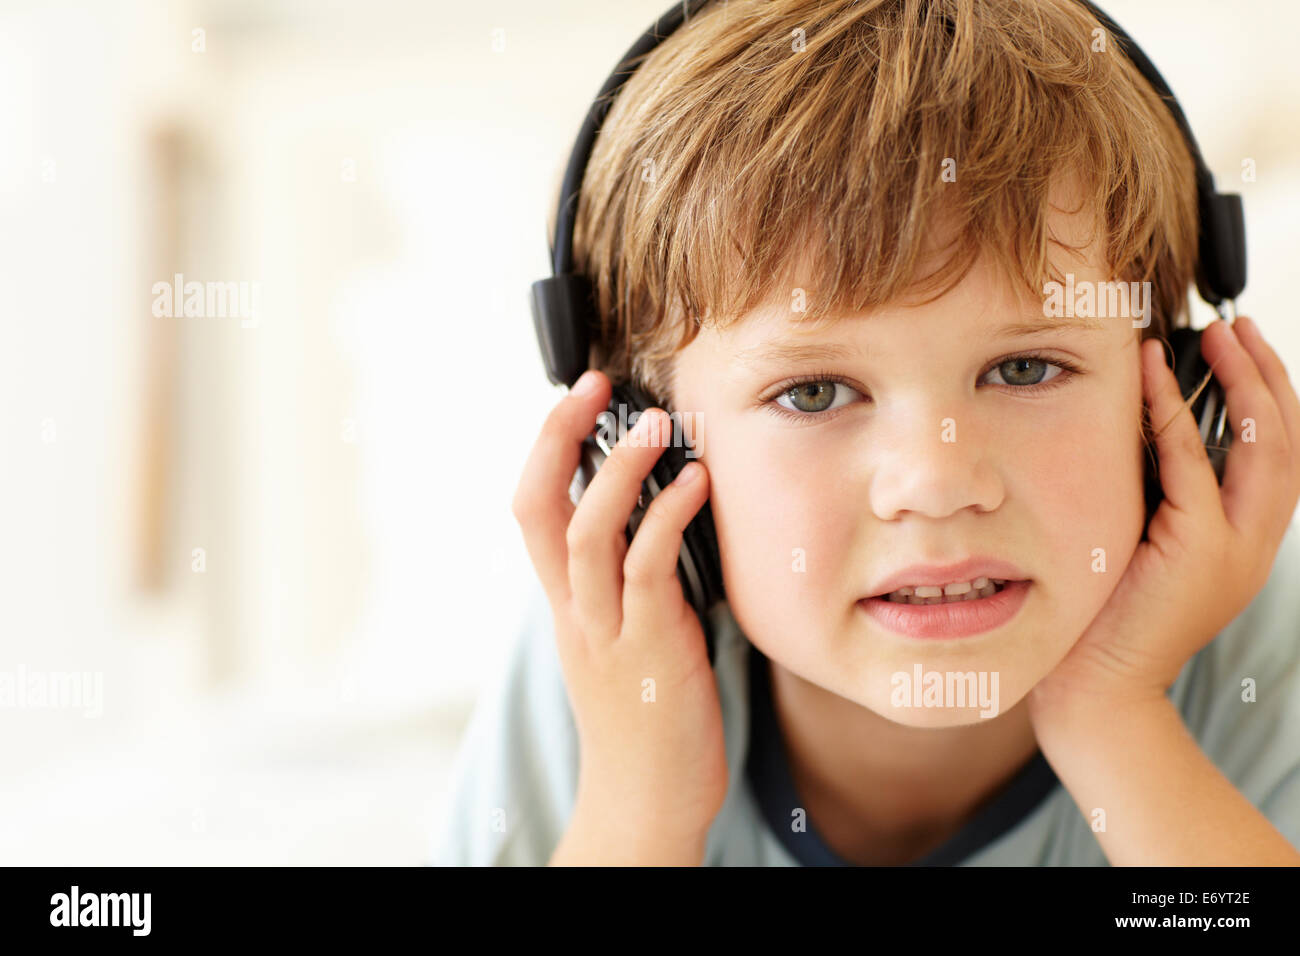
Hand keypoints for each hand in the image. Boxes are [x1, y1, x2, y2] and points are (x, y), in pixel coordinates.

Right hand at [512, 369, 726, 853]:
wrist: (646, 804)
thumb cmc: (645, 720)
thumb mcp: (623, 641)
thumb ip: (628, 585)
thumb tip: (661, 521)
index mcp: (567, 604)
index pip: (532, 510)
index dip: (547, 447)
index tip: (579, 396)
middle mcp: (574, 611)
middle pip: (537, 508)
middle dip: (558, 438)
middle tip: (594, 384)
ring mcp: (607, 630)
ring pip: (588, 532)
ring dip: (619, 468)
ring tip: (656, 422)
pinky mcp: (650, 650)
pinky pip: (647, 570)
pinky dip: (668, 518)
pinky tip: (694, 484)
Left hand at [1028, 316, 1299, 720]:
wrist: (1097, 689)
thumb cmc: (1106, 615)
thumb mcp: (1145, 545)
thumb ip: (1159, 496)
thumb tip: (1140, 425)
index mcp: (1244, 540)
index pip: (1275, 454)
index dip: (1267, 395)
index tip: (1240, 349)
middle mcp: (1253, 543)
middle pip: (1285, 441)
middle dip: (1266, 374)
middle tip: (1236, 325)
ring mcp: (1233, 549)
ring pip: (1261, 447)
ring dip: (1241, 382)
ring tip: (1217, 336)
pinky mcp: (1197, 551)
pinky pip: (1191, 467)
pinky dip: (1173, 415)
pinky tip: (1153, 379)